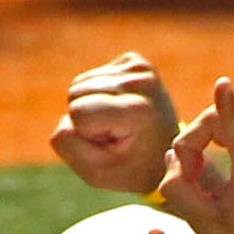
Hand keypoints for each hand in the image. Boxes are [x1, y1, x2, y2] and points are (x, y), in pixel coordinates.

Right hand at [50, 53, 177, 194]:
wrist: (166, 157)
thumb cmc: (131, 169)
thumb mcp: (96, 173)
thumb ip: (67, 143)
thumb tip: (67, 113)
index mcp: (140, 109)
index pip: (79, 113)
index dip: (88, 135)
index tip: (117, 144)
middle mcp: (144, 81)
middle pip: (75, 94)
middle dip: (88, 120)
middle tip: (119, 135)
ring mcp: (141, 68)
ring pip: (78, 85)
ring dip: (91, 107)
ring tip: (121, 124)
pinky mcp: (133, 61)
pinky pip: (88, 78)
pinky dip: (97, 96)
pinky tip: (120, 110)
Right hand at [154, 50, 233, 233]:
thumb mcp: (205, 226)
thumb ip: (181, 190)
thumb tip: (172, 160)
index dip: (226, 109)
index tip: (222, 83)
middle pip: (213, 125)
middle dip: (190, 146)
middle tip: (189, 178)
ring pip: (224, 120)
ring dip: (201, 140)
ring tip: (199, 171)